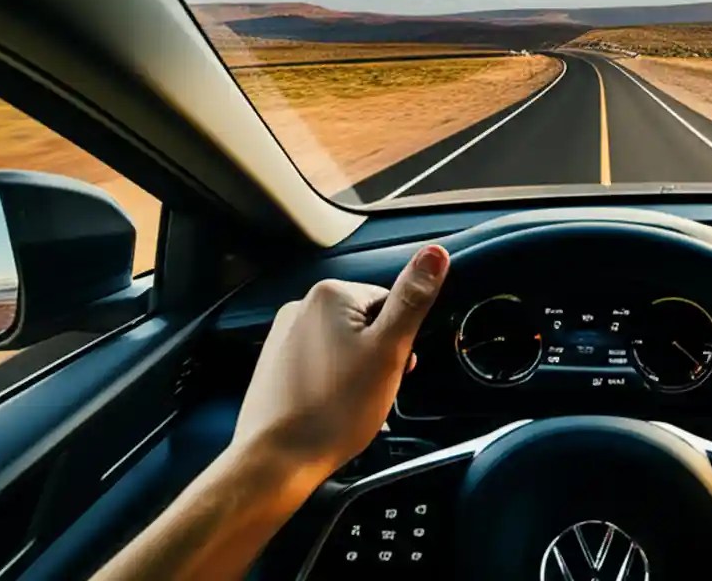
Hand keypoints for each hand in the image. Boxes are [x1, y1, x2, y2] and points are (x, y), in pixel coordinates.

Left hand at [232, 245, 449, 476]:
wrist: (279, 458)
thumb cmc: (335, 409)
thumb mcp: (389, 351)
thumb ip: (413, 300)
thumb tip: (436, 254)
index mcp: (330, 294)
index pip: (390, 304)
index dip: (399, 341)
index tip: (392, 368)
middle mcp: (301, 307)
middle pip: (366, 325)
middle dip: (378, 358)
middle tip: (373, 390)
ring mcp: (284, 337)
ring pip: (345, 348)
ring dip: (358, 373)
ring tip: (352, 405)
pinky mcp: (275, 365)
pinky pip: (321, 366)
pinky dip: (334, 385)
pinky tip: (334, 409)